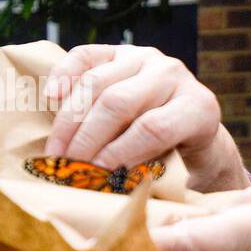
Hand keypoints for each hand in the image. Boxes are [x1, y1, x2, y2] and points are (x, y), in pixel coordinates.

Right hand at [42, 43, 248, 191]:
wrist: (190, 128)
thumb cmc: (184, 160)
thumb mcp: (183, 174)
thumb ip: (157, 179)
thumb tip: (116, 200)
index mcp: (199, 108)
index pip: (154, 128)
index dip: (121, 152)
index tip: (97, 174)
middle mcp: (175, 75)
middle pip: (119, 103)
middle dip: (88, 139)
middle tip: (68, 166)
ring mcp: (147, 58)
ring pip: (97, 82)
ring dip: (70, 120)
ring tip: (57, 150)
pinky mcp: (120, 51)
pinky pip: (85, 57)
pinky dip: (63, 75)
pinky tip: (50, 99)